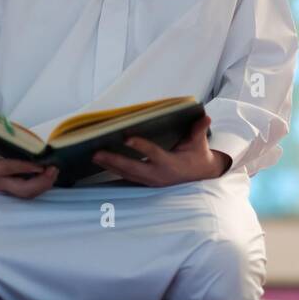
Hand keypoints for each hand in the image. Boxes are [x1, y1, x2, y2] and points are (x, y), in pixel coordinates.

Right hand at [0, 115, 58, 198]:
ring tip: (55, 171)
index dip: (24, 168)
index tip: (39, 164)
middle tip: (54, 169)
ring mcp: (3, 187)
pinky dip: (40, 186)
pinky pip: (26, 192)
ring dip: (43, 185)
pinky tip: (49, 176)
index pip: (7, 169)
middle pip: (22, 189)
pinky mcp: (7, 188)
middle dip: (40, 182)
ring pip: (26, 193)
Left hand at [92, 114, 230, 186]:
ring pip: (126, 174)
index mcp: (170, 164)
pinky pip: (126, 178)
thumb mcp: (200, 144)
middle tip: (96, 152)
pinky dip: (113, 171)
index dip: (140, 146)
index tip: (126, 138)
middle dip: (114, 161)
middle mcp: (158, 175)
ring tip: (93, 156)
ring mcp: (150, 181)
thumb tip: (205, 116)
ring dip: (109, 165)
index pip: (153, 154)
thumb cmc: (197, 156)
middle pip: (132, 168)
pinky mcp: (145, 183)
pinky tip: (100, 164)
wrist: (199, 175)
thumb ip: (199, 130)